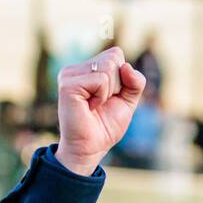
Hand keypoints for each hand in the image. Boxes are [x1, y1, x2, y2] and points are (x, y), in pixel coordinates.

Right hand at [54, 46, 146, 175]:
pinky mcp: (68, 84)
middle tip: (102, 103)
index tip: (110, 97)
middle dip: (117, 84)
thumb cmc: (106, 126)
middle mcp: (76, 68)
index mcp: (87, 68)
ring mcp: (69, 74)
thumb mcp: (128, 101)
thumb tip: (126, 66)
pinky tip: (90, 107)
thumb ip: (135, 82)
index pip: (116, 54)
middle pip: (114, 57)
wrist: (91, 148)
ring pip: (108, 67)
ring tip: (95, 105)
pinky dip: (102, 96)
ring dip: (109, 92)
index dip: (122, 78)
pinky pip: (100, 80)